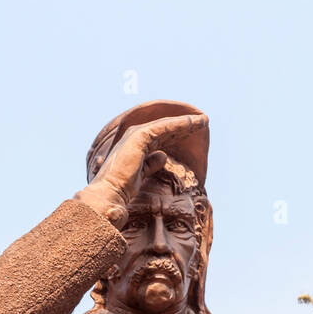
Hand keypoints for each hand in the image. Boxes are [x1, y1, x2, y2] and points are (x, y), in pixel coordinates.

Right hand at [76, 113, 207, 225]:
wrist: (109, 192)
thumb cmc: (122, 189)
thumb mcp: (141, 174)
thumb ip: (150, 164)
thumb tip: (163, 155)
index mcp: (134, 145)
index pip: (159, 136)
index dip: (176, 133)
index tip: (192, 132)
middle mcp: (134, 137)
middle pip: (165, 129)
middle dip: (184, 126)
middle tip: (202, 123)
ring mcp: (136, 135)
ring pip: (167, 125)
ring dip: (186, 122)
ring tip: (203, 121)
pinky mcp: (140, 137)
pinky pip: (165, 127)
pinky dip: (180, 124)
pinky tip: (193, 124)